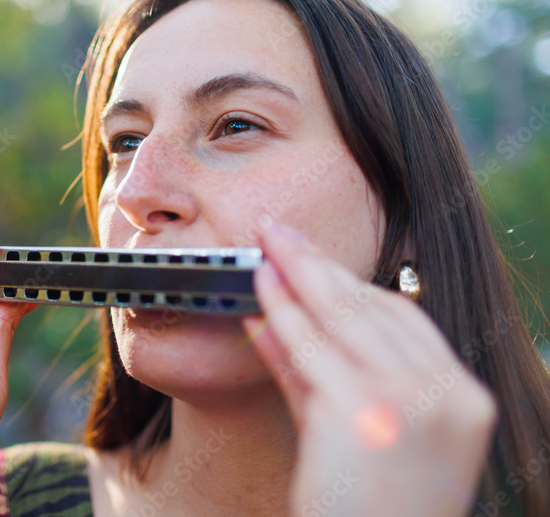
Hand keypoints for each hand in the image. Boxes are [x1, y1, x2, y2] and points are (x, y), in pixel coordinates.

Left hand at [243, 222, 496, 516]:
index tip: (317, 261)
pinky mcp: (363, 409)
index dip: (352, 284)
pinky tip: (260, 289)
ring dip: (297, 275)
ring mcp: (410, 401)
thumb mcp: (354, 432)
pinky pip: (312, 347)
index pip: (403, 319)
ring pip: (342, 318)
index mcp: (463, 400)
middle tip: (281, 233)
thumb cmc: (362, 508)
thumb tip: (272, 316)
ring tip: (266, 247)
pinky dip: (281, 312)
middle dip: (319, 266)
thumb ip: (318, 373)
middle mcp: (446, 396)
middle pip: (372, 309)